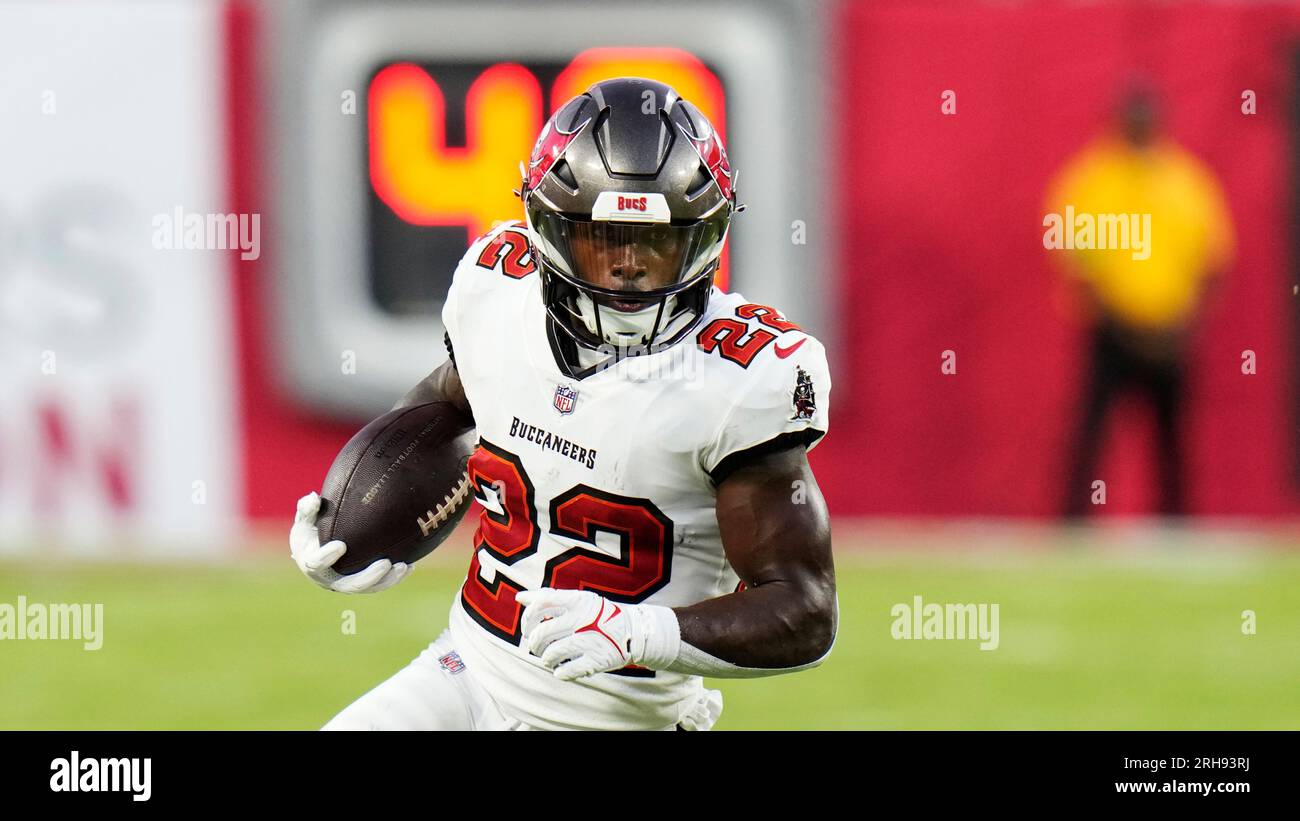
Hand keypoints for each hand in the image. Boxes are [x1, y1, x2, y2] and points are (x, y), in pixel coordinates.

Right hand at [289, 492, 408, 593]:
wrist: (315, 550)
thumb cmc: (310, 531)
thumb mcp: (305, 519)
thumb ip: (307, 509)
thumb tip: (314, 497)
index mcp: (312, 564)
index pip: (317, 563)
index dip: (327, 557)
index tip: (341, 545)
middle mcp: (330, 580)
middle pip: (351, 584)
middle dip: (369, 576)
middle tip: (386, 563)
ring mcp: (347, 584)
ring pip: (369, 588)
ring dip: (388, 580)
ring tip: (404, 567)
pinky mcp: (361, 584)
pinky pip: (379, 584)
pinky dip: (394, 578)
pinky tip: (410, 566)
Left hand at [516, 588, 678, 680]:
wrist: (634, 631)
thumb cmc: (597, 615)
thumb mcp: (578, 600)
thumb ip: (548, 597)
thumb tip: (519, 597)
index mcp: (577, 601)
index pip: (539, 605)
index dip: (527, 618)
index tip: (527, 626)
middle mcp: (583, 619)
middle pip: (541, 634)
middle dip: (534, 644)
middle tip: (538, 646)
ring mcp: (590, 641)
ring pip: (551, 655)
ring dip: (546, 659)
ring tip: (550, 658)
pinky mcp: (597, 661)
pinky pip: (566, 671)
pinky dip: (559, 672)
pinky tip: (562, 669)